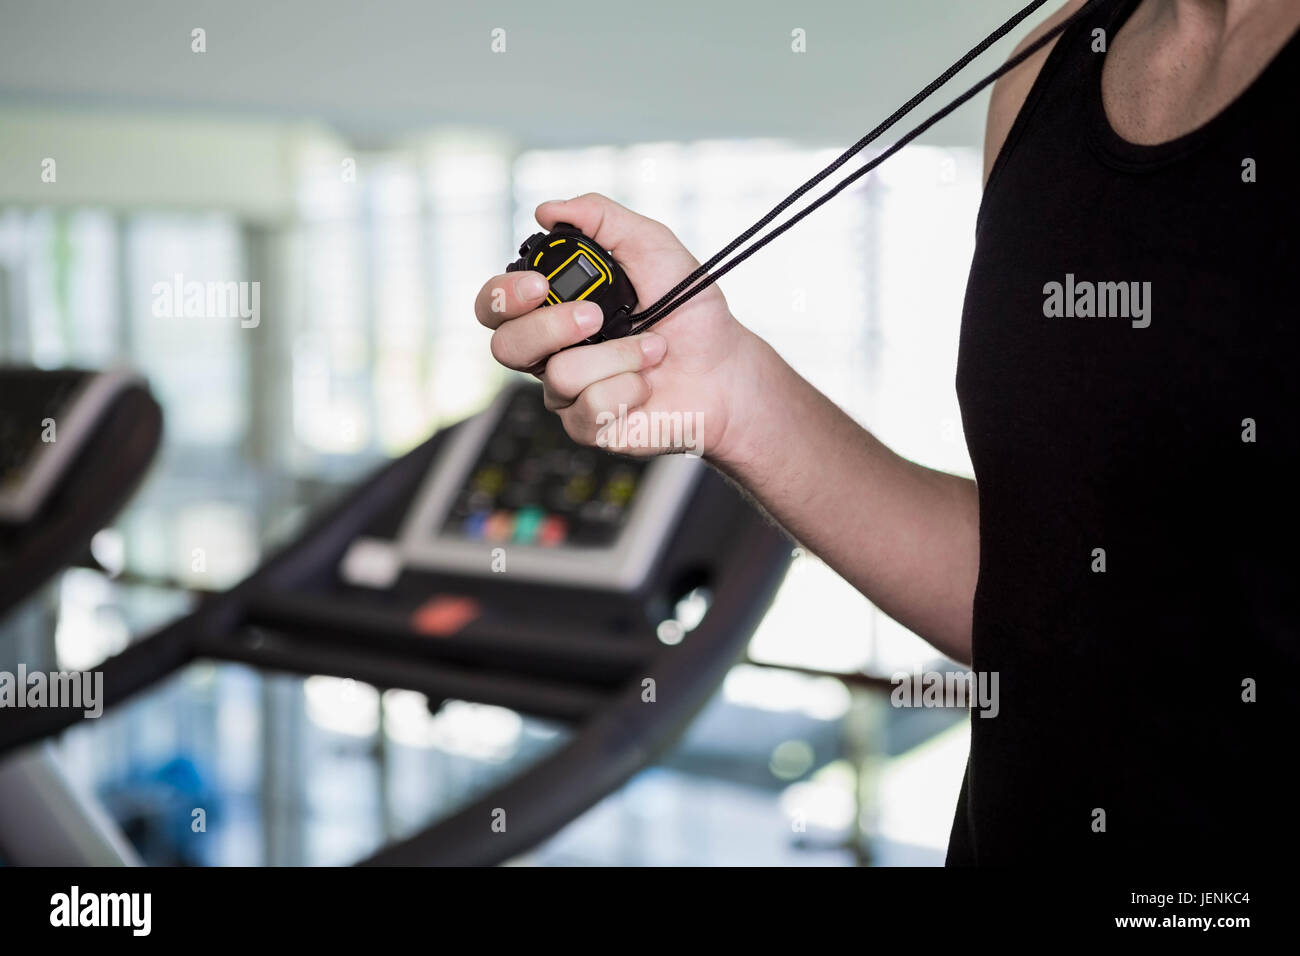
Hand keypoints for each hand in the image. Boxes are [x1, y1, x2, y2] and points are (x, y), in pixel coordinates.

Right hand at [474, 193, 758, 459]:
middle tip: (595, 318)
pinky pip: (589, 407)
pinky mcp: (588, 427)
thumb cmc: (690, 313)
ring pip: (559, 376)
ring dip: (619, 356)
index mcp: (553, 308)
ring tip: (653, 350)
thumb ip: (602, 218)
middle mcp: (552, 352)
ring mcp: (567, 393)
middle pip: (505, 346)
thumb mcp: (653, 247)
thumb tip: (549, 209)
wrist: (726, 370)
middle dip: (549, 328)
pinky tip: (647, 385)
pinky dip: (628, 389)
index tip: (539, 284)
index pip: (495, 305)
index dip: (502, 296)